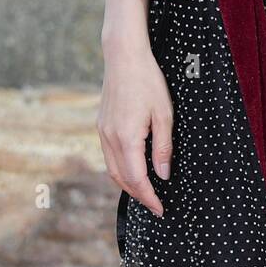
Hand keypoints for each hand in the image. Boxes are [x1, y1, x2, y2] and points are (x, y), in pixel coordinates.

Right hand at [97, 41, 172, 217]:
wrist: (124, 56)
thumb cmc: (148, 81)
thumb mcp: (164, 114)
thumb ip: (163, 147)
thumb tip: (163, 175)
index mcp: (126, 138)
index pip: (137, 179)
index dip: (149, 198)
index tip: (160, 209)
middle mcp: (110, 138)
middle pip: (121, 179)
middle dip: (138, 195)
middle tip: (156, 204)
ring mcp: (102, 131)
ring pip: (112, 169)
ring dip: (127, 184)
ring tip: (145, 191)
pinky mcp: (101, 125)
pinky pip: (108, 156)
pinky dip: (120, 169)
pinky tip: (132, 168)